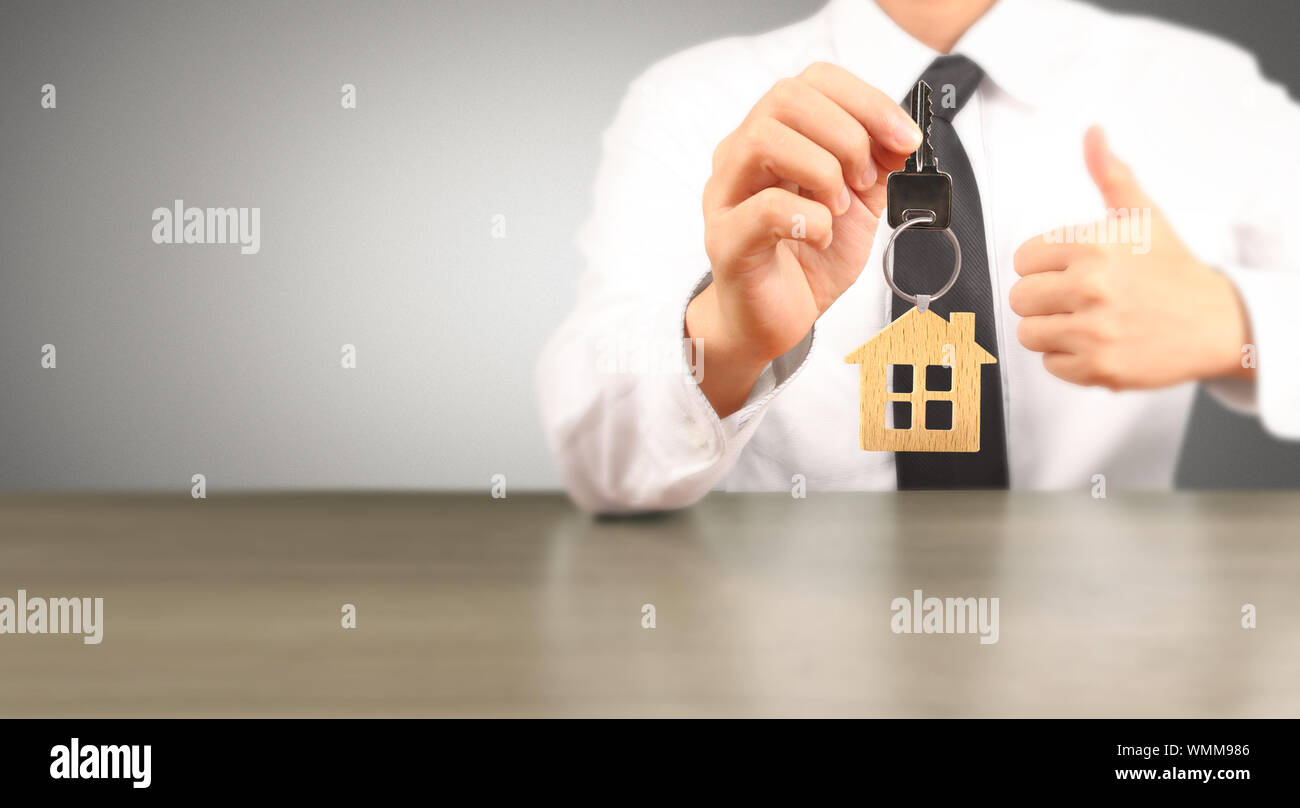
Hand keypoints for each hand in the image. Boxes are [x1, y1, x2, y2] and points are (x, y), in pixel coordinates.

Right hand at [687, 62, 923, 415]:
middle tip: (866, 178)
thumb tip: (903, 136)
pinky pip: (763, 208)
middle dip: (846, 133)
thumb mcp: (858, 203)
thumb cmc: (807, 258)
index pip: (814, 82)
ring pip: (764, 140)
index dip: (867, 101)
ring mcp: (726, 195)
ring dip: (822, 169)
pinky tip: (821, 235)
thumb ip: (877, 165)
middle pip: (785, 98)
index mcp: (775, 136)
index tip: (905, 139)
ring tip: (840, 207)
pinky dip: (809, 218)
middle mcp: (741, 155)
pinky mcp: (725, 240)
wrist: (773, 319)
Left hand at [1010, 127, 1252, 390]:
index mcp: (1093, 247)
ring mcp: (1094, 331)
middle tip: (1074, 297)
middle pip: (1019, 297)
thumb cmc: (1173, 270)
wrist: (1219, 323)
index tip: (1066, 268)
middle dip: (1042, 297)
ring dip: (1050, 329)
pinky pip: (1049, 364)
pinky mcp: (1098, 369)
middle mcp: (1090, 288)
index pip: (1022, 259)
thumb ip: (1110, 175)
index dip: (1041, 265)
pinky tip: (1096, 344)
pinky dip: (1068, 359)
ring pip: (1028, 333)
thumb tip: (1093, 133)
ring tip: (1084, 320)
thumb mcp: (1144, 216)